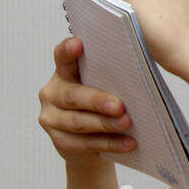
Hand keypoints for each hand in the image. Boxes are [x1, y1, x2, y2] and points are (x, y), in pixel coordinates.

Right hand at [37, 36, 134, 164]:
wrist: (90, 142)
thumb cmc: (102, 104)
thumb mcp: (102, 85)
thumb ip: (109, 76)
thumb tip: (137, 72)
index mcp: (63, 72)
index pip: (61, 57)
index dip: (67, 50)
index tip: (79, 43)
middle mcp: (52, 93)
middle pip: (73, 95)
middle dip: (97, 101)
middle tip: (120, 105)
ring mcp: (51, 119)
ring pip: (79, 122)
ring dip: (106, 124)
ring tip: (127, 123)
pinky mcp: (60, 142)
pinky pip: (85, 144)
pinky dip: (110, 143)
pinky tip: (128, 143)